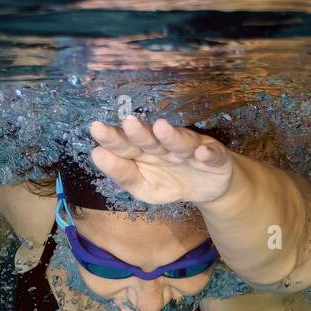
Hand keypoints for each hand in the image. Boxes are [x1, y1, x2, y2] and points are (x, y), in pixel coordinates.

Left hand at [88, 116, 232, 205]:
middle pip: (149, 140)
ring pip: (179, 143)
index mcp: (144, 153)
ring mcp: (189, 151)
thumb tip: (97, 154)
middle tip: (127, 122)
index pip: (125, 148)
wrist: (207, 187)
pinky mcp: (213, 157)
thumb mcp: (143, 188)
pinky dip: (208, 155)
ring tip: (161, 128)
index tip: (97, 134)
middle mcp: (164, 147)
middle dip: (139, 133)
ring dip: (171, 136)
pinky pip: (211, 155)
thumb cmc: (170, 181)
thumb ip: (123, 175)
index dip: (113, 142)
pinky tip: (202, 154)